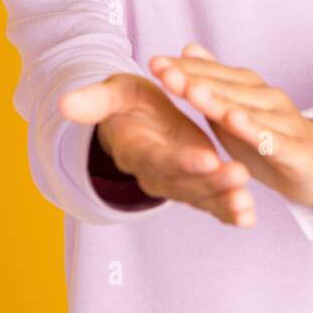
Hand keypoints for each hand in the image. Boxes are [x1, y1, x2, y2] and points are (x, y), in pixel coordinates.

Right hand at [59, 73, 255, 227]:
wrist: (132, 120)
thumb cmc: (124, 103)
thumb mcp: (112, 94)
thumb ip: (93, 102)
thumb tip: (63, 103)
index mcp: (137, 150)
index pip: (159, 160)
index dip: (181, 161)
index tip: (206, 158)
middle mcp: (156, 173)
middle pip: (185, 184)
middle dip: (212, 184)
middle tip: (239, 178)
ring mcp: (177, 182)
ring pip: (201, 197)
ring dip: (224, 202)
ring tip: (246, 205)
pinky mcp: (194, 184)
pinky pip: (211, 203)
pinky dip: (229, 212)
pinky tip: (249, 218)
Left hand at [148, 44, 312, 208]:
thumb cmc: (269, 136)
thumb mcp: (235, 108)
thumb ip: (212, 80)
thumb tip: (187, 47)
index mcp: (249, 89)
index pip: (213, 74)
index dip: (183, 69)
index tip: (153, 63)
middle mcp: (267, 99)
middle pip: (225, 88)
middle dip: (192, 80)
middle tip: (163, 72)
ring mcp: (284, 122)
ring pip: (247, 110)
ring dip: (218, 101)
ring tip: (191, 93)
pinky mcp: (297, 150)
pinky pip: (273, 140)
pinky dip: (255, 131)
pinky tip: (236, 123)